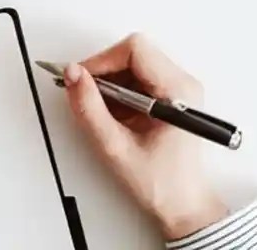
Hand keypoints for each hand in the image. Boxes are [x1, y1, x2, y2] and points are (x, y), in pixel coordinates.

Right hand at [63, 34, 227, 240]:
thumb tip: (73, 76)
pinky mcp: (169, 97)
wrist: (183, 206)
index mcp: (178, 92)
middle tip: (86, 95)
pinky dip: (117, 92)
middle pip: (133, 53)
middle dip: (103, 72)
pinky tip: (115, 116)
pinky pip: (136, 78)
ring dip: (109, 83)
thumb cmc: (162, 184)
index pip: (134, 50)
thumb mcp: (115, 147)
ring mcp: (178, 90)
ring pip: (132, 64)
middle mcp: (183, 85)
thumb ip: (90, 108)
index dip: (101, 60)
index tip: (80, 78)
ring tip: (104, 113)